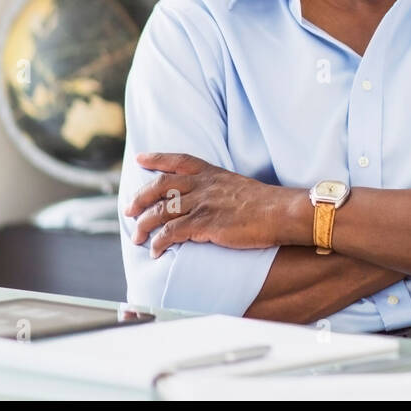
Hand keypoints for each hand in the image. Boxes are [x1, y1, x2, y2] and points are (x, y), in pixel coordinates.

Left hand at [123, 152, 282, 257]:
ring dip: (143, 226)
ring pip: (160, 212)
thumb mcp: (239, 186)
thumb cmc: (266, 204)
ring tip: (137, 238)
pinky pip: (171, 233)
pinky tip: (155, 252)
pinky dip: (159, 243)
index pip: (178, 161)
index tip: (141, 159)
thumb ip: (219, 189)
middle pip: (160, 186)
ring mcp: (203, 204)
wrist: (281, 212)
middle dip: (140, 198)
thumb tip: (209, 201)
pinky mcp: (205, 224)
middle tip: (129, 210)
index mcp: (212, 173)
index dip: (157, 158)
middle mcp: (203, 185)